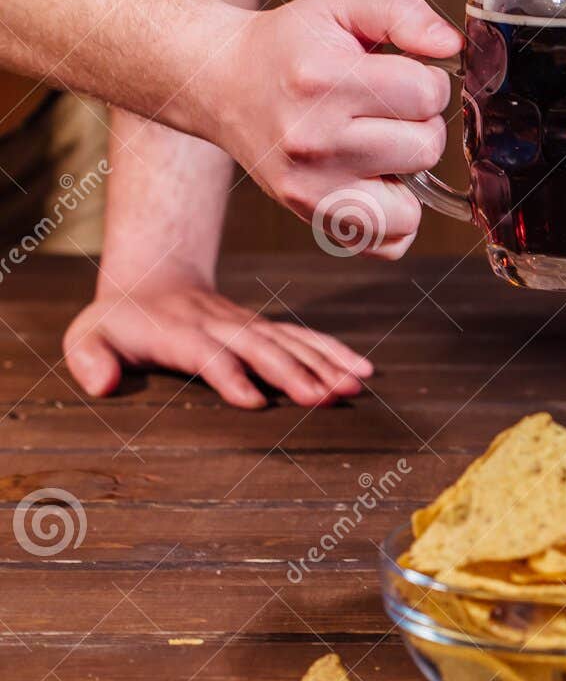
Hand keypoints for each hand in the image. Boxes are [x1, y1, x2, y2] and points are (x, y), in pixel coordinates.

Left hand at [64, 282, 373, 408]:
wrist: (154, 279)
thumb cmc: (119, 320)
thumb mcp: (86, 334)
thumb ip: (89, 358)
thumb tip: (102, 386)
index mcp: (178, 333)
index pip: (207, 354)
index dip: (229, 376)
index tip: (254, 402)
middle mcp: (220, 326)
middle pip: (261, 349)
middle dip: (294, 373)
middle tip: (323, 398)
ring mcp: (248, 326)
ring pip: (291, 343)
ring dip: (326, 364)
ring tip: (355, 386)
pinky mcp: (267, 330)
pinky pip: (305, 339)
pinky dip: (335, 352)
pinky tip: (363, 370)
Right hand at [204, 0, 461, 258]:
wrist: (222, 81)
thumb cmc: (291, 46)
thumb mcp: (343, 6)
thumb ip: (403, 12)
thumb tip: (450, 45)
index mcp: (324, 80)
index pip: (427, 94)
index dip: (427, 82)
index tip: (400, 77)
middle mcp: (313, 139)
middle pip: (426, 148)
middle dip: (420, 125)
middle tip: (386, 111)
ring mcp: (310, 185)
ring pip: (413, 204)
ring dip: (408, 174)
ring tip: (378, 146)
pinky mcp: (311, 215)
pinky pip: (389, 243)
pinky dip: (393, 219)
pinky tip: (373, 182)